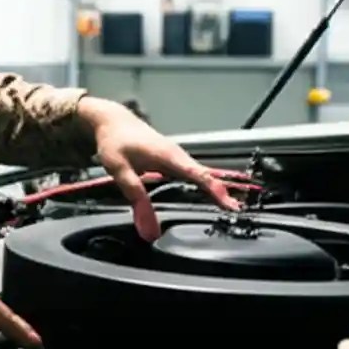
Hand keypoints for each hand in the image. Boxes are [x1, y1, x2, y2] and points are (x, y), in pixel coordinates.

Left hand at [79, 96, 242, 240]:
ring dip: (213, 189)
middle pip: (205, 176)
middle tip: (236, 211)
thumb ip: (135, 198)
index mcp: (169, 155)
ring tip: (228, 206)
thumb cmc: (115, 141)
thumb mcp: (120, 170)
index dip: (216, 191)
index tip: (232, 206)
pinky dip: (202, 184)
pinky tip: (206, 196)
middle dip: (221, 193)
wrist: (111, 120)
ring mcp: (175, 157)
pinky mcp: (170, 160)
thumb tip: (147, 229)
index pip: (199, 175)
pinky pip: (191, 174)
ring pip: (199, 175)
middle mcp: (177, 155)